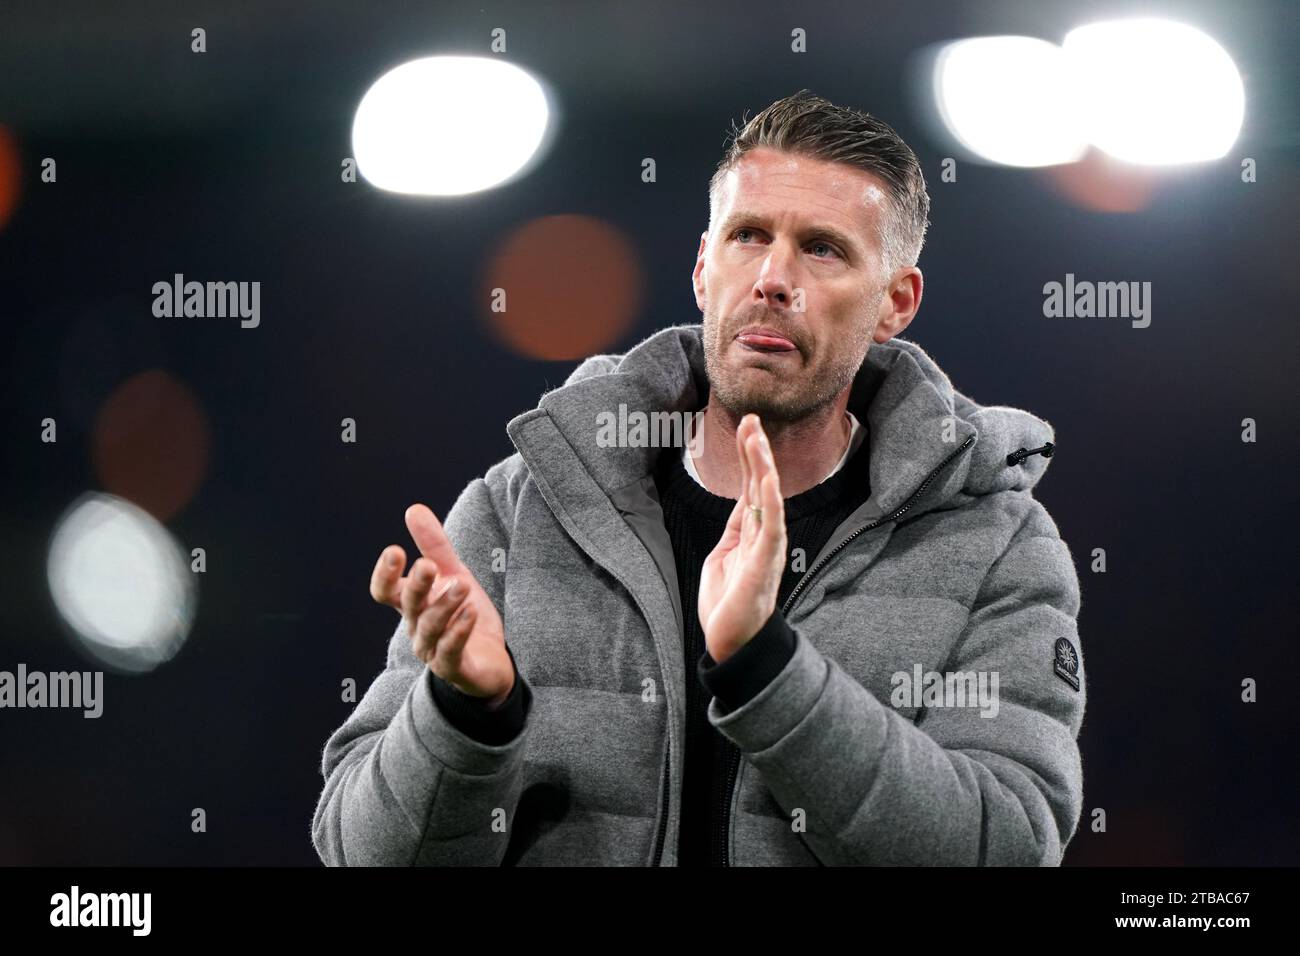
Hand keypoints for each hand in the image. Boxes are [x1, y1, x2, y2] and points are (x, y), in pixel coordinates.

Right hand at [369, 504, 513, 706]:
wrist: (491, 661)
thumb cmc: (464, 614)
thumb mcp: (453, 574)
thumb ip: (434, 545)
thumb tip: (413, 508)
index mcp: (411, 604)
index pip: (384, 591)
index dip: (385, 574)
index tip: (395, 551)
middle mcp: (415, 627)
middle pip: (407, 605)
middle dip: (417, 585)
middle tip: (429, 566)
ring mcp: (432, 650)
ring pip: (430, 628)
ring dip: (444, 606)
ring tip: (462, 587)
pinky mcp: (454, 669)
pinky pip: (450, 652)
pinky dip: (458, 633)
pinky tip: (470, 614)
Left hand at [698, 413, 787, 662]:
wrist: (733, 642)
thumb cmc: (727, 604)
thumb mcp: (722, 557)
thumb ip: (733, 530)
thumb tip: (741, 506)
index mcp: (749, 532)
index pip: (750, 485)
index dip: (748, 456)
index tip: (746, 427)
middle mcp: (763, 533)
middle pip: (759, 483)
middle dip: (755, 450)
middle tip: (751, 418)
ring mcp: (766, 546)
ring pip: (767, 497)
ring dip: (761, 466)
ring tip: (756, 437)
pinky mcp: (765, 561)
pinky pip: (771, 525)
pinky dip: (771, 500)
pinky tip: (767, 478)